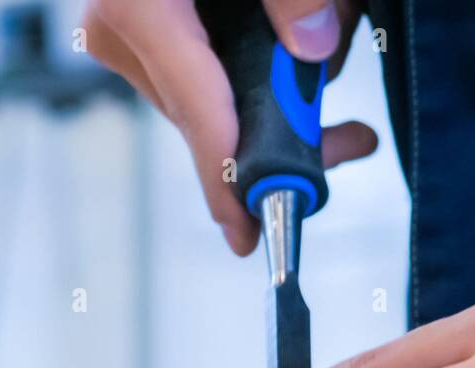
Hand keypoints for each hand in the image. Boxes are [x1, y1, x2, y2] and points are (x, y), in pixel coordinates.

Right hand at [82, 0, 377, 255]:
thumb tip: (315, 45)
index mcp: (141, 9)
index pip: (200, 116)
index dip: (233, 182)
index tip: (251, 238)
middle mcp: (124, 32)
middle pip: (211, 119)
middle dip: (281, 136)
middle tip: (350, 144)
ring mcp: (127, 37)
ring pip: (211, 103)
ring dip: (273, 105)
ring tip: (338, 106)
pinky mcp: (142, 32)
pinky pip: (202, 79)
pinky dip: (249, 79)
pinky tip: (296, 66)